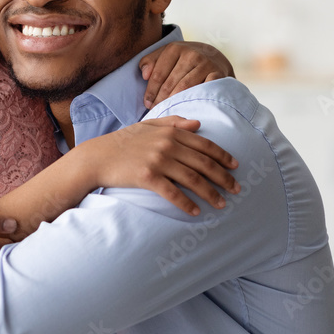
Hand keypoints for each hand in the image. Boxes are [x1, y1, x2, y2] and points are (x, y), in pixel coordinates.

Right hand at [76, 116, 239, 215]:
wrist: (97, 157)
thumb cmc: (122, 142)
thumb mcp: (147, 126)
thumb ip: (173, 123)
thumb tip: (198, 124)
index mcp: (170, 132)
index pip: (204, 145)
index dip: (223, 156)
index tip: (236, 167)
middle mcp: (167, 145)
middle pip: (204, 163)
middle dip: (223, 178)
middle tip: (236, 189)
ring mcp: (157, 161)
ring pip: (193, 179)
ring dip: (210, 193)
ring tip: (222, 204)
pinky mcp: (147, 177)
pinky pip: (173, 193)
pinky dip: (187, 203)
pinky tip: (196, 211)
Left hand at [139, 41, 233, 108]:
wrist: (215, 57)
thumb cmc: (185, 59)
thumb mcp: (167, 54)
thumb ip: (151, 61)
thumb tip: (144, 75)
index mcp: (175, 48)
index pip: (158, 75)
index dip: (150, 91)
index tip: (147, 103)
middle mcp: (191, 54)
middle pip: (170, 83)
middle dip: (160, 100)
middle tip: (155, 111)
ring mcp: (206, 64)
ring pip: (184, 88)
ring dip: (174, 102)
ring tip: (167, 111)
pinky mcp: (218, 74)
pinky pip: (202, 91)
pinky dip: (193, 100)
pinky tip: (186, 108)